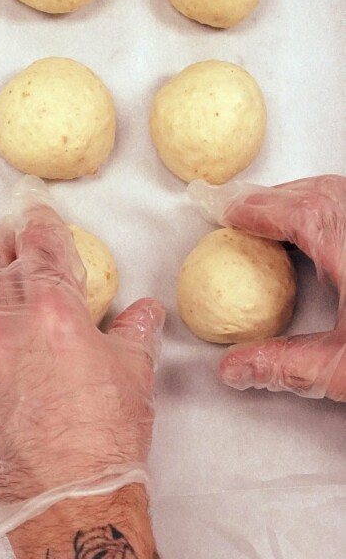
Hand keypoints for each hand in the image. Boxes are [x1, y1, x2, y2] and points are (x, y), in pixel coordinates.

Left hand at [0, 203, 164, 506]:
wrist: (64, 502)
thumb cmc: (104, 443)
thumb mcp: (134, 376)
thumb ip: (135, 331)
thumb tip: (142, 311)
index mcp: (54, 310)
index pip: (39, 243)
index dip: (36, 221)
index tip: (32, 213)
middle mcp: (3, 324)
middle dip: (1, 248)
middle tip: (8, 246)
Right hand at [193, 174, 345, 400]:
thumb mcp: (342, 367)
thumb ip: (285, 365)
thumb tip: (236, 367)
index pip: (295, 212)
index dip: (254, 207)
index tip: (225, 210)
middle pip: (318, 191)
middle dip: (273, 197)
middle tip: (240, 208)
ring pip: (340, 193)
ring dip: (305, 199)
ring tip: (278, 218)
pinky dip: (332, 209)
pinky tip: (325, 237)